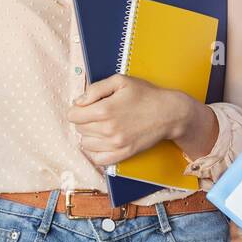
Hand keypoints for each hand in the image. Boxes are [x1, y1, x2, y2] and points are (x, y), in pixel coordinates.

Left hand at [67, 74, 209, 166]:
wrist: (169, 113)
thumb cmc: (145, 94)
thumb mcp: (120, 81)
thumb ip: (95, 89)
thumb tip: (78, 102)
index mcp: (104, 110)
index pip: (73, 115)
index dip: (77, 109)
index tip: (85, 106)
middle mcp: (108, 129)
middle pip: (79, 129)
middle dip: (83, 120)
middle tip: (97, 114)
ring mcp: (116, 144)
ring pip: (86, 144)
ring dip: (89, 135)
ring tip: (101, 126)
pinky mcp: (124, 154)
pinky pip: (98, 159)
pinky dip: (95, 152)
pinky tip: (102, 142)